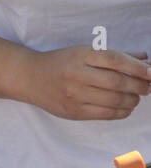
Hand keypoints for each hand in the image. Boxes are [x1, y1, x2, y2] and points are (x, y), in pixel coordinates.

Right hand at [20, 46, 150, 119]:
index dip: (138, 68)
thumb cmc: (60, 62)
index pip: (115, 60)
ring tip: (135, 96)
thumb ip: (115, 56)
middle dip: (140, 85)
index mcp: (80, 56)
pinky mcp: (73, 111)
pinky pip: (106, 114)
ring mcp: (74, 95)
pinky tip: (125, 106)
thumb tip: (145, 60)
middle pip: (118, 82)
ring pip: (115, 100)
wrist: (29, 77)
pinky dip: (122, 111)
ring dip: (133, 100)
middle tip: (148, 86)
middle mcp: (76, 75)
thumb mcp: (84, 52)